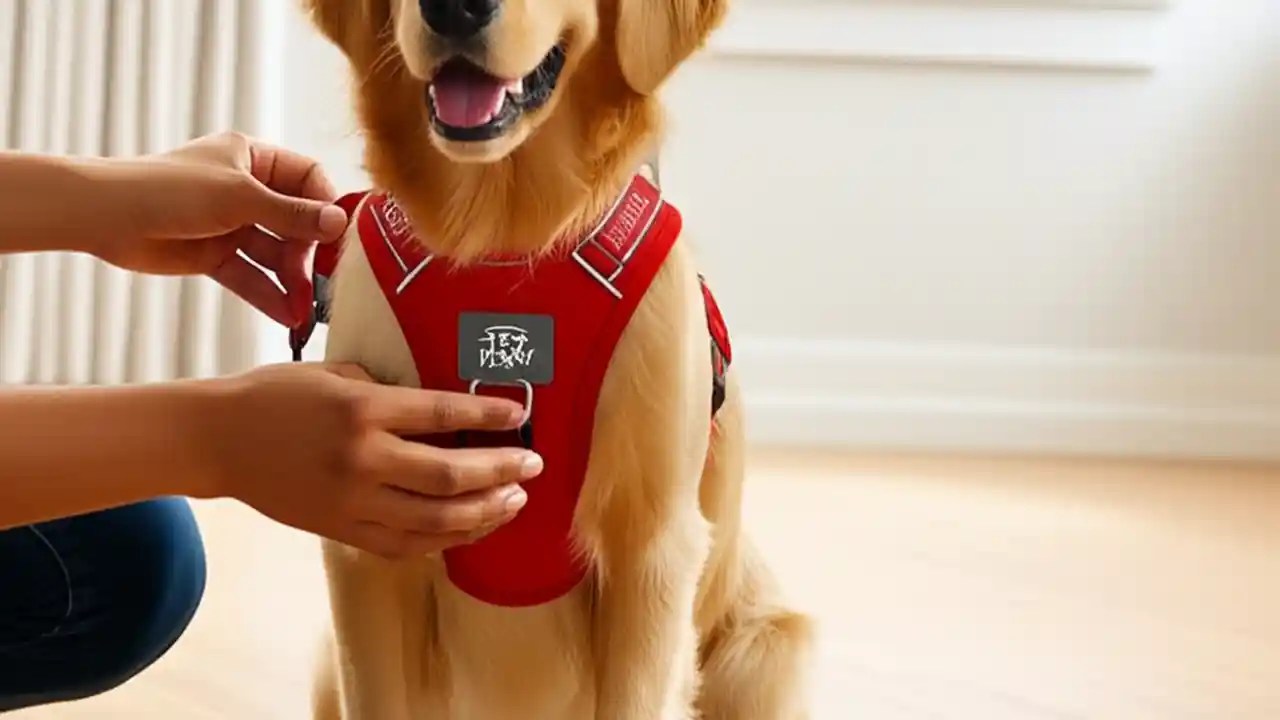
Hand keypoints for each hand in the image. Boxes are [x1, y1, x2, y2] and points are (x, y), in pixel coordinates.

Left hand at [90, 132, 348, 326]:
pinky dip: (268, 295)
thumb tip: (340, 223)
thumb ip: (292, 215)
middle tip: (319, 281)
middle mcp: (246, 189)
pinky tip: (288, 316)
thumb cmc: (169, 189)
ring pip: (274, 255)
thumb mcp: (240, 197)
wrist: (105, 216)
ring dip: (291, 282)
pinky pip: (251, 276)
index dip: (326, 206)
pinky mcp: (215, 256)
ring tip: (305, 310)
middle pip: (296, 223)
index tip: (339, 235)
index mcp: (253, 158)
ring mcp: (231, 224)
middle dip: (308, 255)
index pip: (308, 179)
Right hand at [205, 362, 541, 557]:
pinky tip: (471, 528)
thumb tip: (440, 407)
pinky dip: (445, 540)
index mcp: (363, 410)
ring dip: (485, 513)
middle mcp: (363, 460)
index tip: (521, 415)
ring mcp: (353, 502)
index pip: (443, 415)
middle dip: (501, 471)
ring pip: (436, 520)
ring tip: (515, 500)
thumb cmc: (275, 395)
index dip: (489, 417)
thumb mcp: (333, 371)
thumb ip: (386, 388)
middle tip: (533, 466)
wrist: (217, 441)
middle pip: (450, 476)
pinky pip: (406, 545)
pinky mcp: (343, 530)